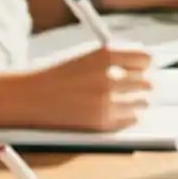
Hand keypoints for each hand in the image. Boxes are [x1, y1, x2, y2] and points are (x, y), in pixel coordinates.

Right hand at [0, 47, 153, 130]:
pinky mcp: (101, 122)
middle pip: (146, 82)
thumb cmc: (60, 75)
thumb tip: (148, 60)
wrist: (29, 97)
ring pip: (142, 102)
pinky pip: (131, 119)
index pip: (145, 58)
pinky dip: (130, 116)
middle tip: (140, 86)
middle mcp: (107, 78)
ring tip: (131, 100)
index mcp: (104, 55)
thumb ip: (116, 57)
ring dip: (138, 101)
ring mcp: (105, 102)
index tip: (142, 68)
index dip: (145, 64)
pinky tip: (122, 111)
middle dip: (143, 84)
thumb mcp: (88, 57)